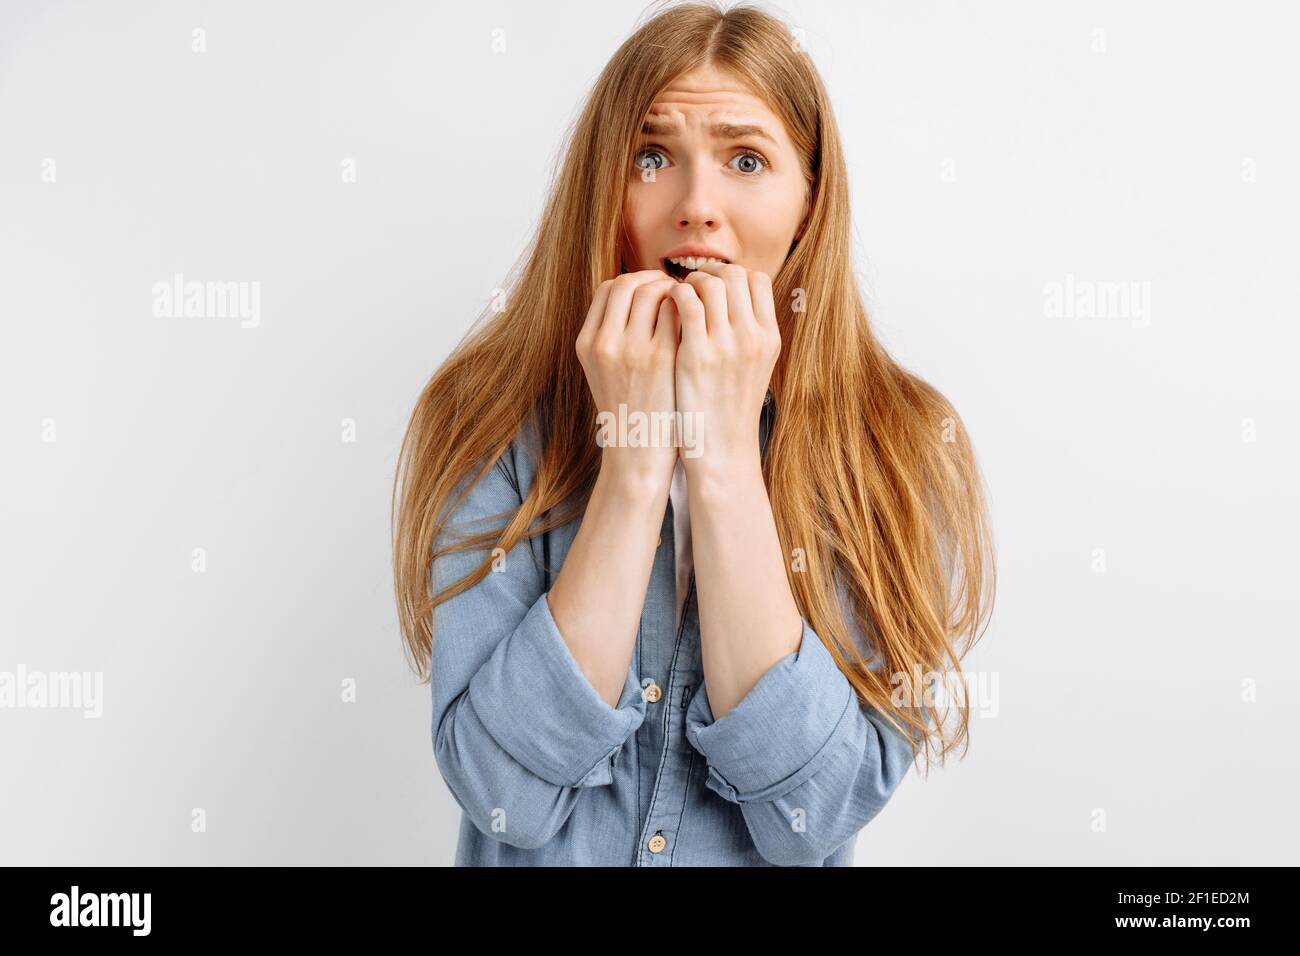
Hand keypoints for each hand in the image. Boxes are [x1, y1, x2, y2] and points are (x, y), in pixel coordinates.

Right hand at [576, 270, 682, 494]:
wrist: (640, 453)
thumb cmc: (632, 410)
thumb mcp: (606, 371)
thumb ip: (615, 334)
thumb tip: (642, 294)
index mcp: (587, 343)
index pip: (608, 289)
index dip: (633, 281)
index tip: (653, 287)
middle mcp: (604, 342)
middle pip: (629, 283)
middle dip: (654, 278)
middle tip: (676, 287)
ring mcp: (632, 349)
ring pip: (653, 292)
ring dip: (675, 289)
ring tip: (690, 301)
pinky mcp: (661, 359)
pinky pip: (677, 313)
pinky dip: (689, 308)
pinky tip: (699, 318)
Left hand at [673, 262, 780, 481]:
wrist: (721, 450)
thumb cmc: (729, 408)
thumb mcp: (753, 367)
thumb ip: (747, 332)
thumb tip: (730, 298)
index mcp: (769, 337)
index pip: (757, 279)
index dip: (732, 273)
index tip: (712, 282)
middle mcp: (752, 337)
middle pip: (734, 275)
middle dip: (707, 272)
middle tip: (688, 283)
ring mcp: (726, 345)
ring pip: (709, 284)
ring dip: (688, 283)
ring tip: (674, 295)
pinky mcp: (697, 356)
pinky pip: (685, 304)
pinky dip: (673, 297)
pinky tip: (664, 308)